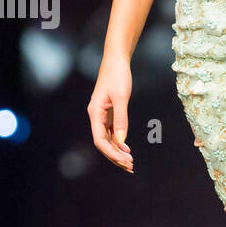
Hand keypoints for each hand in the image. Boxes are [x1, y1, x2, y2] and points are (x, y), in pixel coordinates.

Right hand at [87, 54, 133, 172]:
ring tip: (130, 162)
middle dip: (115, 156)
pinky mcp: (108, 113)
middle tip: (130, 166)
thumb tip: (121, 141)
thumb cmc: (117, 75)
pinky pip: (111, 133)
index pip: (100, 140)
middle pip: (103, 143)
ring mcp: (101, 115)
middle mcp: (96, 116)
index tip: (124, 161)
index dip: (111, 152)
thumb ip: (120, 119)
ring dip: (117, 152)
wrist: (116, 60)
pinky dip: (118, 143)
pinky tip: (127, 150)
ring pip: (107, 139)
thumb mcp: (121, 97)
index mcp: (95, 113)